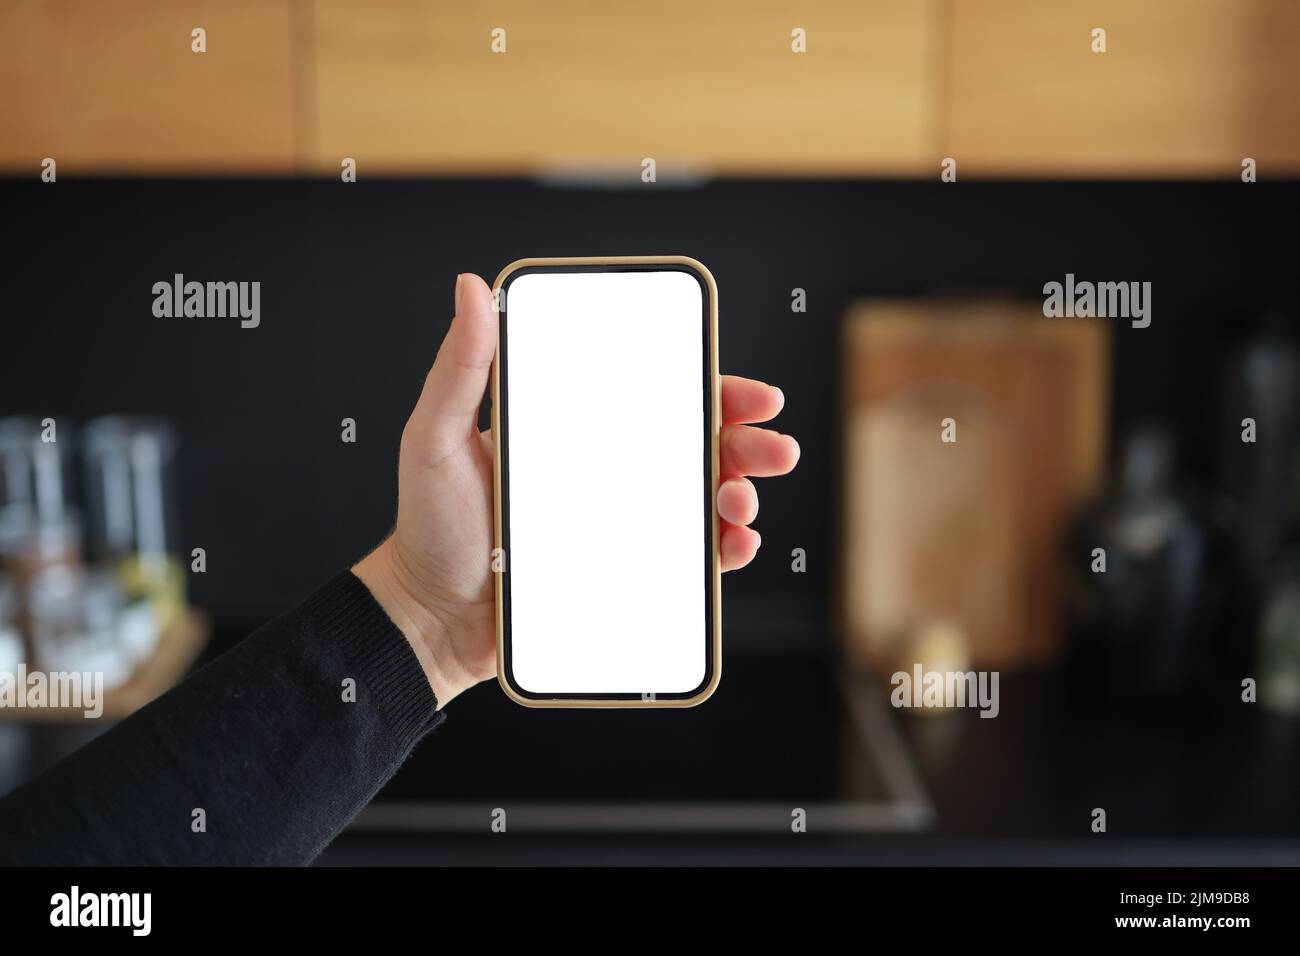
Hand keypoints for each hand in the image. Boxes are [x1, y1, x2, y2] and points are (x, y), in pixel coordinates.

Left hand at [353, 273, 798, 706]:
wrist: (429, 617)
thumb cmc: (430, 526)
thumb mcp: (438, 438)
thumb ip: (460, 369)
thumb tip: (471, 288)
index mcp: (575, 429)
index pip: (654, 396)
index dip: (711, 390)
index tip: (751, 393)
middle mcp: (606, 472)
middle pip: (696, 446)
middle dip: (748, 443)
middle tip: (775, 448)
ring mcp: (620, 522)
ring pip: (702, 500)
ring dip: (741, 496)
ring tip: (742, 503)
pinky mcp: (625, 572)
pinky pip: (689, 559)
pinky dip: (721, 551)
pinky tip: (732, 546)